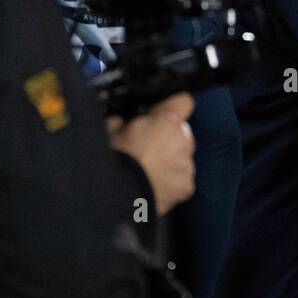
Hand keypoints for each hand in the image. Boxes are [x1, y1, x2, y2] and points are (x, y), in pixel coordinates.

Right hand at [108, 93, 195, 215]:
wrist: (119, 195)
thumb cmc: (114, 158)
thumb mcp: (110, 130)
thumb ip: (123, 121)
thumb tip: (122, 122)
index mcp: (167, 121)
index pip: (184, 102)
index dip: (172, 107)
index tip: (161, 115)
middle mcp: (183, 141)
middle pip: (183, 133)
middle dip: (169, 138)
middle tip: (147, 149)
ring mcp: (187, 165)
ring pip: (183, 158)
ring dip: (171, 161)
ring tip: (148, 172)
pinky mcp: (187, 187)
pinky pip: (181, 180)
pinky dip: (171, 183)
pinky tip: (154, 186)